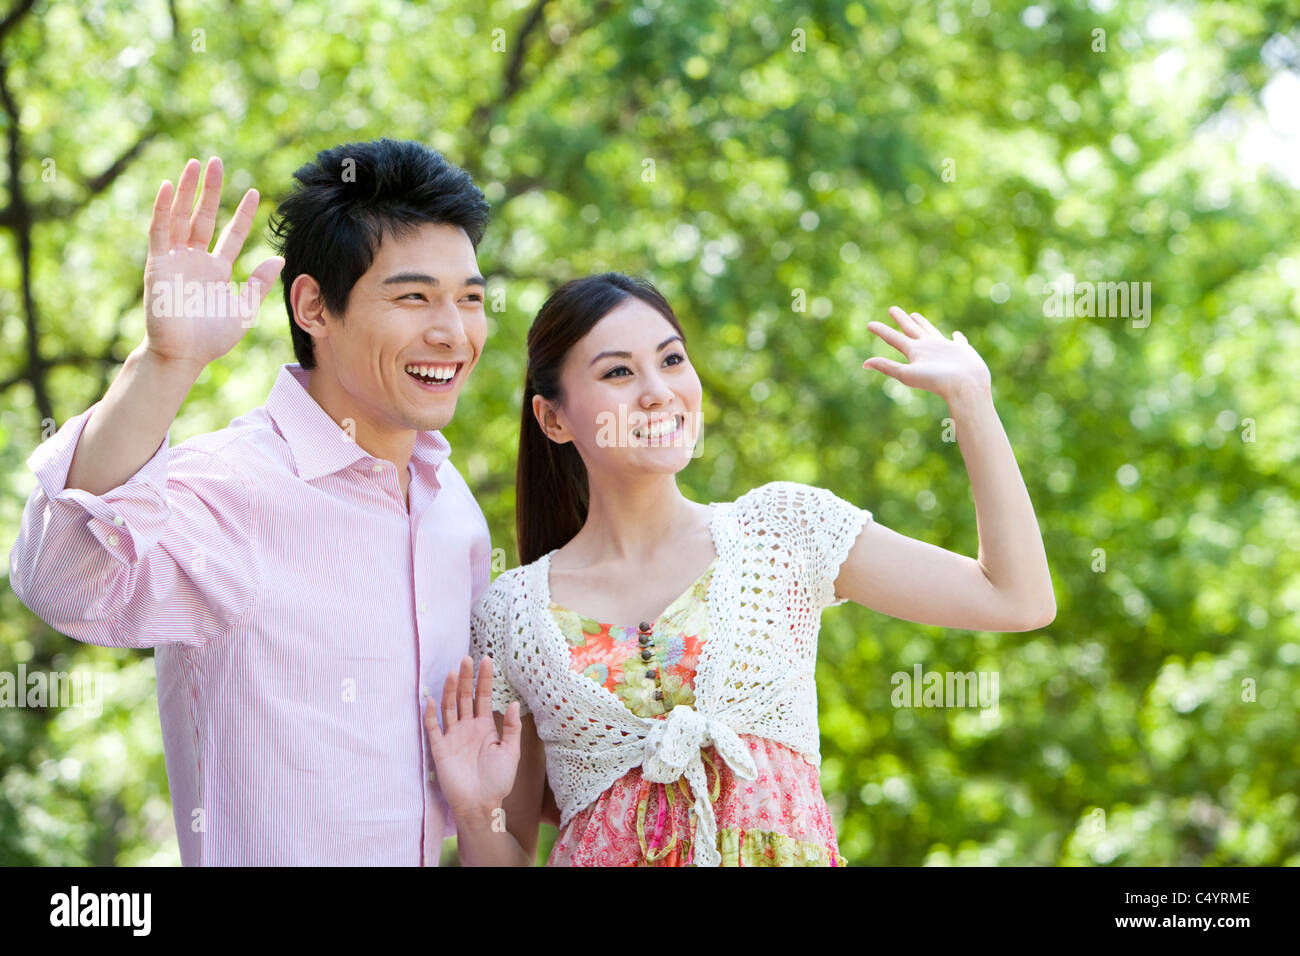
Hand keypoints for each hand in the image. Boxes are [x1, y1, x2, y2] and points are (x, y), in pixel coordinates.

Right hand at [141, 157, 283, 371]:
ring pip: (182, 217)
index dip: (243, 214)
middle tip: (217, 162)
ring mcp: (176, 259)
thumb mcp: (245, 309)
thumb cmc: (212, 338)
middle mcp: (196, 259)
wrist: (184, 356)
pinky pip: (160, 231)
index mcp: (217, 269)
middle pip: (204, 217)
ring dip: (188, 191)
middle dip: (211, 190)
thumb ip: (259, 283)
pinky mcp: (158, 264)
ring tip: (196, 164)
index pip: (232, 234)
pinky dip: (164, 209)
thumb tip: (279, 259)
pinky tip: (170, 186)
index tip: (255, 192)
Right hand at [424, 656, 521, 818]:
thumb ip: (511, 728)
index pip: (483, 697)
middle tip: (467, 659)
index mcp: (484, 727)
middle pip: (465, 697)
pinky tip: (431, 699)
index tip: (487, 660)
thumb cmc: (498, 781)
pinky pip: (433, 729)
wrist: (481, 805)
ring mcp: (452, 737)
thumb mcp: (510, 752)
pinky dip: (431, 714)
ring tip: (454, 672)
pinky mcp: (440, 749)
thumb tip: (513, 703)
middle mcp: (467, 728)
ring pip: (450, 708)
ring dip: (451, 690)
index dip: (485, 679)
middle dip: (466, 678)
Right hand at [863, 306, 991, 402]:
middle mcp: (931, 343)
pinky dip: (956, 338)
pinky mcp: (964, 351)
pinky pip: (958, 341)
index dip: (881, 331)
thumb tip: (865, 363)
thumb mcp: (907, 376)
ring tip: (916, 315)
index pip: (893, 338)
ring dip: (922, 323)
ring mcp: (948, 345)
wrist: (967, 382)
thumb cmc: (936, 382)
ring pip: (931, 331)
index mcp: (916, 349)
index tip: (870, 323)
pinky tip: (956, 335)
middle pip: (912, 328)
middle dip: (901, 319)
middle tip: (893, 309)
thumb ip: (887, 367)